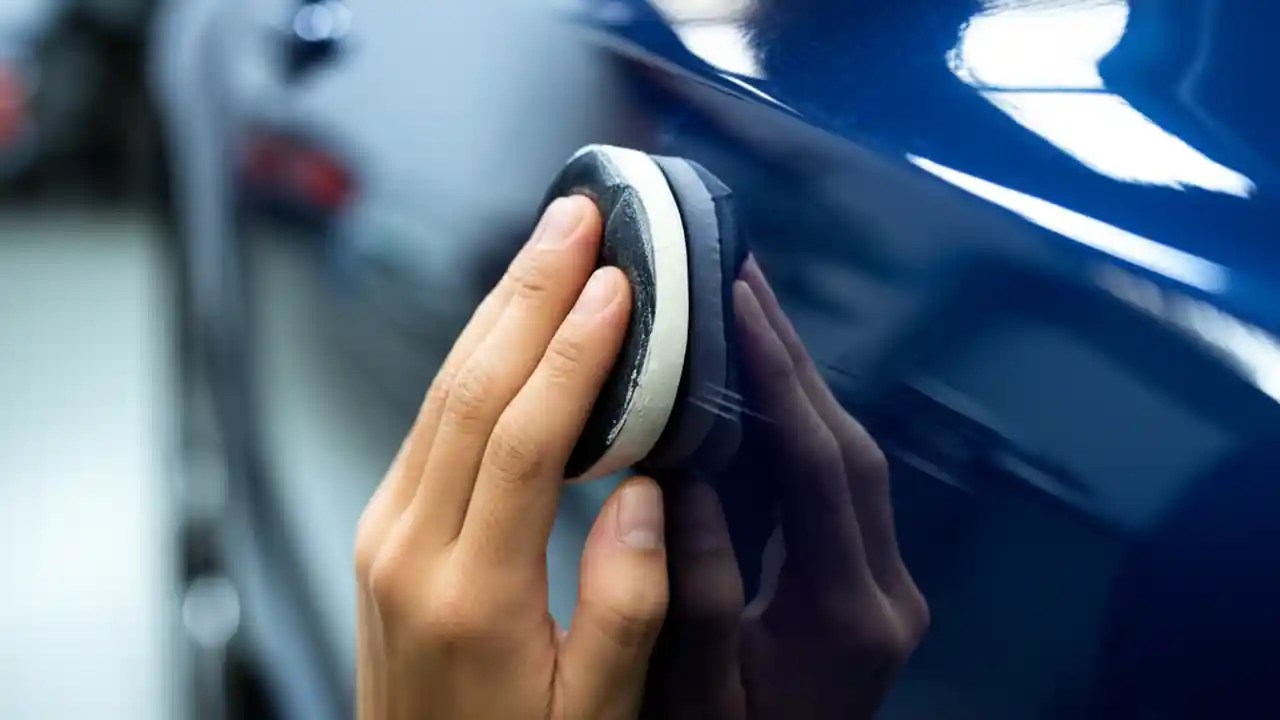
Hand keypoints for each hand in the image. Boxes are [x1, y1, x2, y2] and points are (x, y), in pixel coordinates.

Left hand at [354, 196, 668, 719]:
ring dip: (498, 308)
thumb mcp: (595, 717)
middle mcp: (412, 549)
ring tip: (549, 243)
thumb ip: (626, 608)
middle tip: (578, 217)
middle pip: (472, 390)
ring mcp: (387, 533)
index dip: (574, 355)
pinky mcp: (386, 528)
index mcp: (472, 595)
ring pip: (442, 392)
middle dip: (529, 292)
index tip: (617, 285)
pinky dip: (475, 355)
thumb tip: (649, 494)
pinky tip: (509, 319)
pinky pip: (430, 419)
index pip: (526, 442)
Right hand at [644, 258, 928, 718]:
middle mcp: (890, 592)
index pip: (818, 467)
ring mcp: (893, 589)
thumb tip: (679, 474)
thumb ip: (694, 590)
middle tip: (742, 277)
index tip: (736, 298)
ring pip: (856, 461)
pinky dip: (807, 426)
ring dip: (804, 386)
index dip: (779, 375)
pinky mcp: (879, 589)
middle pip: (849, 448)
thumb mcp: (694, 692)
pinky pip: (846, 486)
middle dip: (796, 359)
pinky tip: (766, 392)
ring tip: (747, 314)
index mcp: (847, 615)